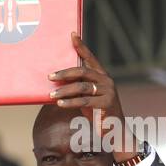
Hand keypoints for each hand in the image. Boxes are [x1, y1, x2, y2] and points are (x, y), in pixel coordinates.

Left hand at [49, 33, 136, 161]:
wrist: (115, 130)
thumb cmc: (98, 112)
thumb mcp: (88, 96)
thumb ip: (79, 87)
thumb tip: (57, 81)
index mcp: (102, 75)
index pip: (91, 58)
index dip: (81, 46)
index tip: (72, 35)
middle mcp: (106, 80)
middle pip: (83, 71)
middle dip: (65, 73)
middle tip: (50, 77)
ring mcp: (108, 91)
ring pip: (82, 87)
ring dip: (64, 90)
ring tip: (52, 95)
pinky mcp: (106, 104)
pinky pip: (84, 101)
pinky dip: (70, 102)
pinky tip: (60, 104)